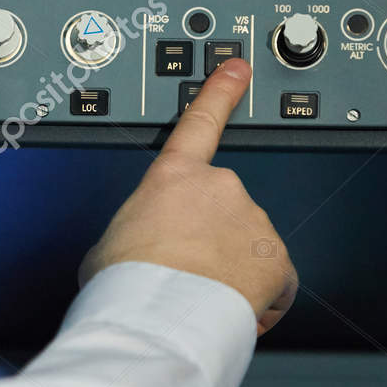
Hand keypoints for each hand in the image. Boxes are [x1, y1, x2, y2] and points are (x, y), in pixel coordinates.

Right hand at [78, 58, 296, 334]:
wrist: (156, 316)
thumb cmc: (125, 283)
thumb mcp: (109, 242)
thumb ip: (137, 229)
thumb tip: (140, 247)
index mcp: (173, 177)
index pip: (200, 122)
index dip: (220, 92)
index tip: (237, 69)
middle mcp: (220, 189)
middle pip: (224, 211)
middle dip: (211, 242)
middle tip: (186, 273)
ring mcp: (254, 222)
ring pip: (248, 249)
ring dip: (232, 273)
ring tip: (201, 297)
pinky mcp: (277, 260)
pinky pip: (275, 282)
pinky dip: (259, 299)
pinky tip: (233, 309)